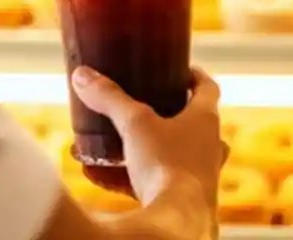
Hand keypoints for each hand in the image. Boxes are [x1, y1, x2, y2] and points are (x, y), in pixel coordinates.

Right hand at [71, 66, 225, 208]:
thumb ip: (109, 98)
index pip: (208, 88)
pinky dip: (129, 178)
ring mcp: (199, 175)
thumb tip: (83, 76)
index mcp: (205, 120)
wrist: (177, 220)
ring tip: (112, 145)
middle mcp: (209, 147)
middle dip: (165, 116)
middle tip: (140, 108)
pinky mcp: (184, 200)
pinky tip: (101, 176)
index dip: (194, 77)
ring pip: (172, 155)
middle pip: (191, 123)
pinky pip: (155, 184)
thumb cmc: (167, 164)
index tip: (180, 71)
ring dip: (144, 149)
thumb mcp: (134, 124)